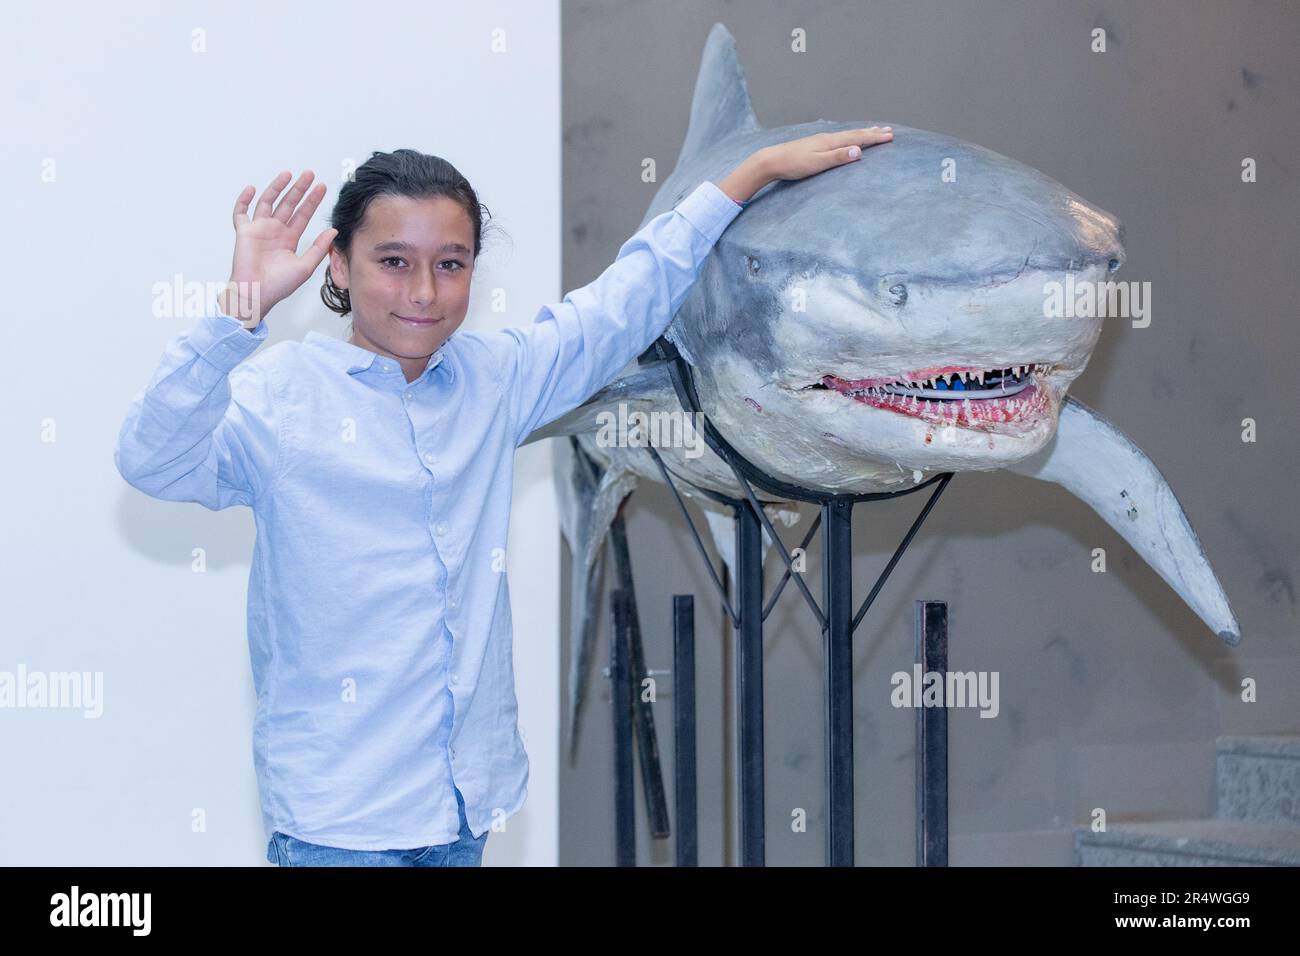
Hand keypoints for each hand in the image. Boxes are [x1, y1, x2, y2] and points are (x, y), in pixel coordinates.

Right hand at [219, 170, 337, 327]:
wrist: (258, 293)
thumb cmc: (280, 285)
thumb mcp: (306, 266)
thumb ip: (319, 247)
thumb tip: (333, 231)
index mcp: (289, 238)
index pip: (303, 214)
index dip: (312, 201)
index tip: (322, 187)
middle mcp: (275, 231)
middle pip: (288, 204)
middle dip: (299, 189)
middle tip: (309, 174)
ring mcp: (259, 229)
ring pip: (268, 202)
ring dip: (277, 188)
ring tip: (288, 174)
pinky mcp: (244, 232)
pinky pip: (240, 213)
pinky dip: (243, 200)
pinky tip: (252, 189)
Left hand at [761, 127, 893, 180]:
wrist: (771, 160)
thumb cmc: (793, 165)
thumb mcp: (817, 163)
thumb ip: (838, 157)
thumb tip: (859, 150)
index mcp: (830, 142)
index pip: (857, 138)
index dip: (874, 138)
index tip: (890, 136)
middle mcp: (827, 138)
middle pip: (854, 133)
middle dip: (872, 133)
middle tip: (889, 131)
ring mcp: (820, 140)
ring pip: (847, 134)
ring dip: (862, 133)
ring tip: (873, 131)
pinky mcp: (814, 145)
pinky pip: (839, 138)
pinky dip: (850, 136)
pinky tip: (847, 139)